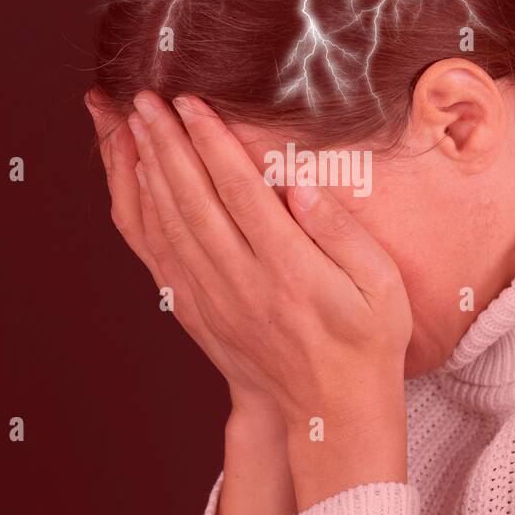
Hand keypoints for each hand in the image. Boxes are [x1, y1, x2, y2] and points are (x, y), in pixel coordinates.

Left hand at [124, 90, 411, 508]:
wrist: (334, 416)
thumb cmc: (368, 344)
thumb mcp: (382, 286)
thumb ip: (341, 231)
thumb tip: (299, 184)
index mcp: (290, 270)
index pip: (239, 191)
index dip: (210, 142)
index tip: (191, 102)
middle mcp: (244, 284)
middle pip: (192, 201)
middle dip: (166, 144)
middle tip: (145, 97)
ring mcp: (217, 302)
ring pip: (170, 226)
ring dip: (147, 171)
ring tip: (132, 126)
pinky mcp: (203, 315)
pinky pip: (164, 257)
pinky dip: (145, 215)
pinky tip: (138, 183)